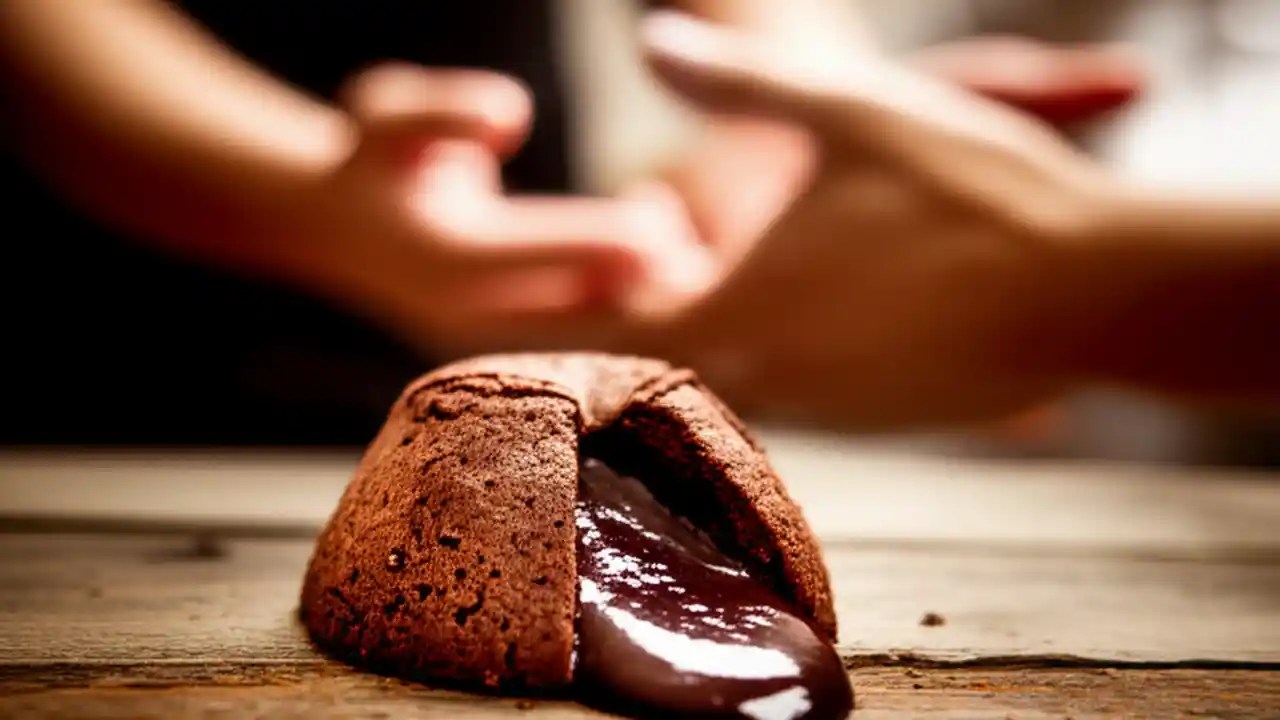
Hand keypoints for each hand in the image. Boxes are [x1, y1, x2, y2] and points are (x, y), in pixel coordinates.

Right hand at [288, 64, 712, 354]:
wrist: (336, 229)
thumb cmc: (369, 162)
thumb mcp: (385, 116)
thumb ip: (442, 111)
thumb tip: (510, 120)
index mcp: (447, 260)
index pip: (540, 256)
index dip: (603, 244)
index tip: (665, 232)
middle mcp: (471, 315)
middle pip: (574, 312)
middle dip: (640, 291)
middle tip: (703, 259)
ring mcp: (492, 341)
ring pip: (583, 332)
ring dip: (640, 307)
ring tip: (693, 260)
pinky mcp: (510, 347)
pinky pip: (578, 336)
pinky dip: (624, 311)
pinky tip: (665, 264)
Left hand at [636, 13, 1119, 427]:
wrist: (1098, 293)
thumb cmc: (966, 197)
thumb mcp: (846, 113)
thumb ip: (740, 83)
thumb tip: (654, 43)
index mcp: (738, 315)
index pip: (614, 326)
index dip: (588, 289)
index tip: (594, 248)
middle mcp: (771, 384)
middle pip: (679, 349)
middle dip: (665, 295)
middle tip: (673, 236)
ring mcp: (830, 415)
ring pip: (750, 366)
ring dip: (739, 313)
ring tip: (759, 250)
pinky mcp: (885, 424)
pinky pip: (814, 384)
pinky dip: (803, 339)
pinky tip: (845, 284)